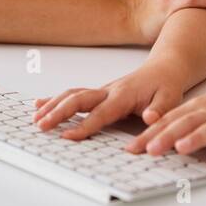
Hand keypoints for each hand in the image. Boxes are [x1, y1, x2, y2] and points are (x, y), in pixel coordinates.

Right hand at [32, 61, 186, 139]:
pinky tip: (39, 104)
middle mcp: (108, 91)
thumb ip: (160, 110)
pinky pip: (74, 94)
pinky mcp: (98, 93)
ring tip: (35, 119)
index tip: (68, 137)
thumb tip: (149, 118)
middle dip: (59, 113)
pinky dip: (55, 99)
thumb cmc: (166, 85)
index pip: (101, 113)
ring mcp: (101, 90)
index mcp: (124, 95)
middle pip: (78, 100)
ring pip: (72, 95)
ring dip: (53, 105)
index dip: (84, 126)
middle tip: (41, 126)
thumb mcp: (171, 98)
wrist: (165, 68)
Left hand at [127, 87, 205, 169]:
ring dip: (197, 138)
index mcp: (200, 107)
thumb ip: (180, 123)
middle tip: (150, 149)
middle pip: (188, 122)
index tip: (132, 148)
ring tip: (182, 148)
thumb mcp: (203, 111)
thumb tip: (149, 140)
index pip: (171, 120)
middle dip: (168, 135)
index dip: (151, 133)